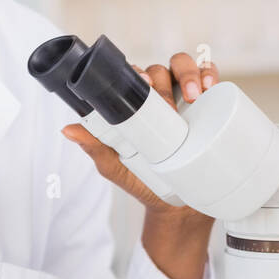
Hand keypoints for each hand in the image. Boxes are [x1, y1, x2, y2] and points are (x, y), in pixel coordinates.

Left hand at [60, 50, 220, 278]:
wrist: (179, 210)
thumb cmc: (143, 183)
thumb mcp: (115, 168)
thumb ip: (95, 148)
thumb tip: (68, 130)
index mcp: (135, 105)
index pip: (134, 77)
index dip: (138, 73)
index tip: (144, 86)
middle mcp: (160, 96)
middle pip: (162, 69)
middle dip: (167, 78)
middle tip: (171, 101)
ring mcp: (184, 99)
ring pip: (185, 68)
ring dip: (191, 72)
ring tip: (194, 95)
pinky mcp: (209, 106)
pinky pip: (210, 79)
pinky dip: (211, 75)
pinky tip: (210, 88)